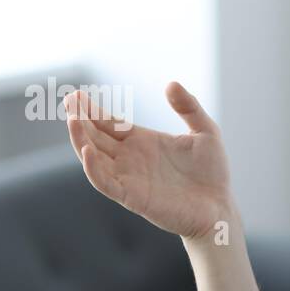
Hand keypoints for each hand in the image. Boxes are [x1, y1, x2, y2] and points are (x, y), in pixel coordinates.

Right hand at [65, 82, 232, 240]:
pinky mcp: (132, 197)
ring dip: (80, 139)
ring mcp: (128, 177)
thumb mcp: (205, 131)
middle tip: (69, 100)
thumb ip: (188, 107)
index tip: (76, 94)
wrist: (220, 207)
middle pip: (94, 136)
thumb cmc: (212, 173)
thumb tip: (171, 83)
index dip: (91, 110)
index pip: (107, 123)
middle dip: (79, 119)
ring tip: (73, 120)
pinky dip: (93, 168)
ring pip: (93, 157)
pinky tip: (88, 151)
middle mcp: (129, 158)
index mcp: (141, 141)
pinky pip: (105, 183)